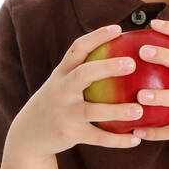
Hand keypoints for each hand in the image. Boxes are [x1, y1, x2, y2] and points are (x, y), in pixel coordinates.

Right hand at [7, 24, 144, 157]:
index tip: (118, 28)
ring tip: (140, 110)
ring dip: (117, 111)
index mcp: (62, 74)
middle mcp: (61, 90)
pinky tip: (136, 139)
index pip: (77, 49)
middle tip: (132, 63)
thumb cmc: (58, 101)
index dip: (97, 37)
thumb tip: (126, 52)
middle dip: (107, 67)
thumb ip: (85, 69)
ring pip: (93, 111)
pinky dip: (117, 140)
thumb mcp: (63, 82)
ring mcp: (65, 113)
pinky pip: (97, 137)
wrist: (29, 134)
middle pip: (83, 75)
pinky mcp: (70, 134)